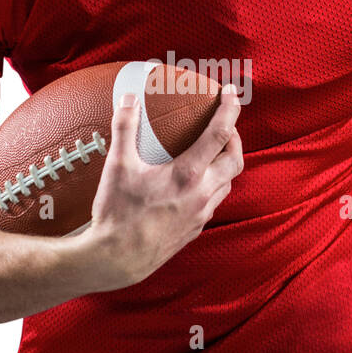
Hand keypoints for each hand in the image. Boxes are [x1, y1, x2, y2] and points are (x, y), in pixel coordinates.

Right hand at [81, 82, 243, 289]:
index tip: (231, 93)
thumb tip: (128, 99)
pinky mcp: (195, 230)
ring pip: (227, 183)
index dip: (229, 109)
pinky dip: (213, 186)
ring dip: (225, 164)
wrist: (117, 260)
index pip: (220, 134)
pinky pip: (214, 202)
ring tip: (211, 153)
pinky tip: (195, 184)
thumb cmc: (117, 215)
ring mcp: (201, 214)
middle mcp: (201, 194)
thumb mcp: (117, 166)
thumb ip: (124, 128)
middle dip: (235, 139)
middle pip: (235, 160)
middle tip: (224, 126)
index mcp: (187, 175)